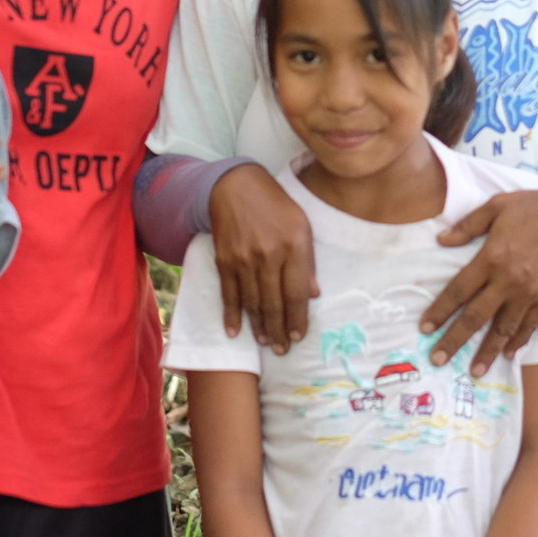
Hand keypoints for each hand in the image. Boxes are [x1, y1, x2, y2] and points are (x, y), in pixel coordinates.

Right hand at [211, 165, 317, 351]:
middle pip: (274, 302)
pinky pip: (229, 294)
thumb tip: (313, 295)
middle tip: (282, 350)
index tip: (299, 336)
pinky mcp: (224, 260)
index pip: (296, 292)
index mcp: (293, 245)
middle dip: (278, 331)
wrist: (236, 186)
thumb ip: (307, 261)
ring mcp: (243, 259)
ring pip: (252, 302)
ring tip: (265, 343)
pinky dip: (231, 315)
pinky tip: (234, 332)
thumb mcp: (302, 226)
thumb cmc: (276, 206)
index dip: (298, 318)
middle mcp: (268, 254)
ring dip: (258, 327)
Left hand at [420, 177, 537, 376]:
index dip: (440, 311)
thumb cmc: (535, 207)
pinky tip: (508, 354)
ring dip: (487, 352)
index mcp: (491, 257)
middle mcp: (508, 280)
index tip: (425, 328)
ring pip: (503, 329)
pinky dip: (518, 342)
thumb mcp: (496, 206)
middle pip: (475, 317)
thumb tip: (440, 240)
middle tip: (437, 358)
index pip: (458, 290)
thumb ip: (467, 225)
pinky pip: (530, 326)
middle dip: (454, 340)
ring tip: (474, 372)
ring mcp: (530, 293)